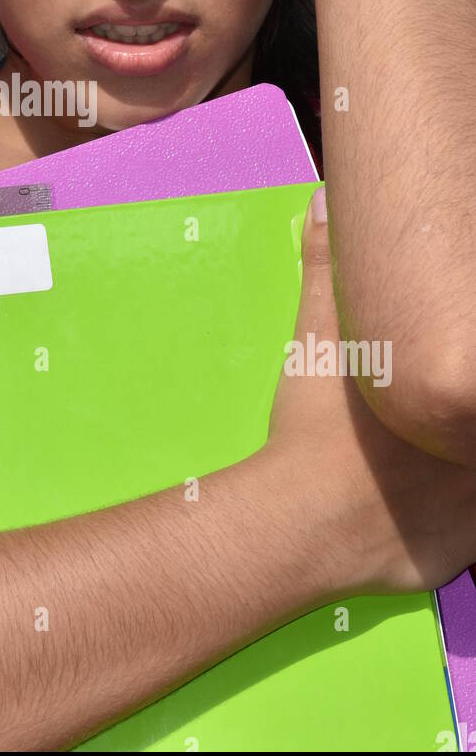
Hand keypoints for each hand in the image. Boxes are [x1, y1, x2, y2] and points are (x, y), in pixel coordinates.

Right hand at [265, 186, 475, 595]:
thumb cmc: (320, 421)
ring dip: (463, 472)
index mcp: (458, 399)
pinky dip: (459, 524)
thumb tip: (323, 201)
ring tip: (433, 460)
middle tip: (441, 413)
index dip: (464, 382)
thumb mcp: (320, 336)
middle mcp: (472, 455)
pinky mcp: (460, 554)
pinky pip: (473, 537)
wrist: (298, 519)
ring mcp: (474, 512)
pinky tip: (428, 507)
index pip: (475, 386)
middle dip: (464, 423)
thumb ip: (328, 270)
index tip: (452, 381)